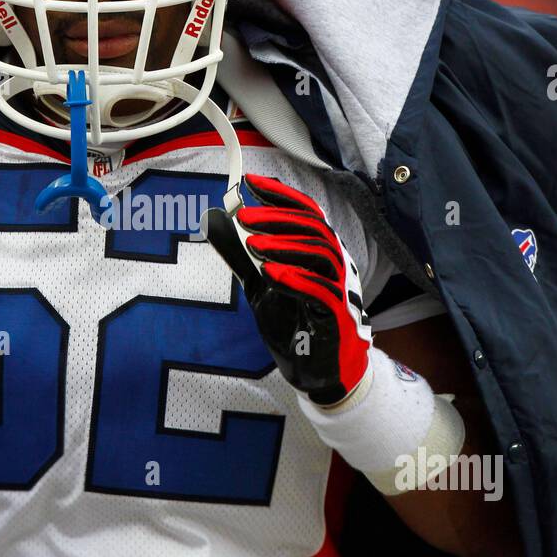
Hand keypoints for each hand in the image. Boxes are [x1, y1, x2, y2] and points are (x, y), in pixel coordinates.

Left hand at [205, 174, 370, 404]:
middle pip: (314, 228)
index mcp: (321, 253)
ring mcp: (341, 290)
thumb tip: (216, 220)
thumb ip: (240, 255)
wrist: (317, 373)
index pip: (308, 213)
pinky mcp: (338, 317)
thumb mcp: (260, 286)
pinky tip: (269, 273)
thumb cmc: (295, 325)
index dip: (282, 195)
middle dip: (278, 218)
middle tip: (244, 216)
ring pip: (322, 254)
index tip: (251, 183)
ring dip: (285, 245)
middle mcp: (336, 265)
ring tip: (253, 244)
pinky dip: (295, 279)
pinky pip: (322, 292)